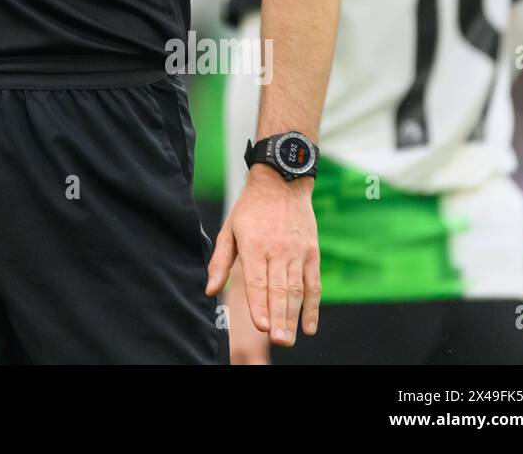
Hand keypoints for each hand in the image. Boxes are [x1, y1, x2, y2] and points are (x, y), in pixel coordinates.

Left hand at [205, 166, 320, 345]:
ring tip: (289, 339)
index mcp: (253, 244)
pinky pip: (314, 284)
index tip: (261, 326)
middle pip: (279, 289)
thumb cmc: (251, 208)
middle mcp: (277, 249)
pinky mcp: (312, 252)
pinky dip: (313, 307)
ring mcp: (297, 251)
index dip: (259, 304)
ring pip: (296, 289)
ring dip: (293, 316)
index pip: (257, 280)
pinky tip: (309, 326)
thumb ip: (220, 262)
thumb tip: (209, 290)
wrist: (281, 182)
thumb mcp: (229, 228)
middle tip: (278, 341)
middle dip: (278, 317)